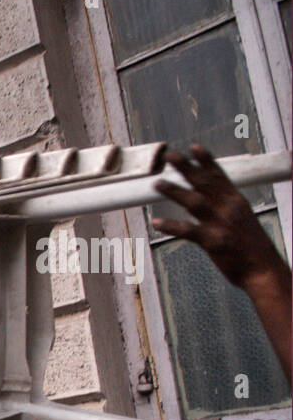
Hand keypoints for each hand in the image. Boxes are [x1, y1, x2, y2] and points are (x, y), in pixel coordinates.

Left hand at [151, 145, 289, 290]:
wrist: (264, 271)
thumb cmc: (253, 248)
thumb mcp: (243, 221)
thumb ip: (227, 209)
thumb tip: (213, 201)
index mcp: (237, 202)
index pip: (220, 176)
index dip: (206, 161)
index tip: (194, 147)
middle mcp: (229, 208)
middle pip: (204, 182)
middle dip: (186, 168)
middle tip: (169, 155)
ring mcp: (221, 224)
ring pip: (194, 201)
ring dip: (174, 191)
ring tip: (157, 183)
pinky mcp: (213, 242)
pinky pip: (188, 231)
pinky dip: (171, 225)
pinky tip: (156, 222)